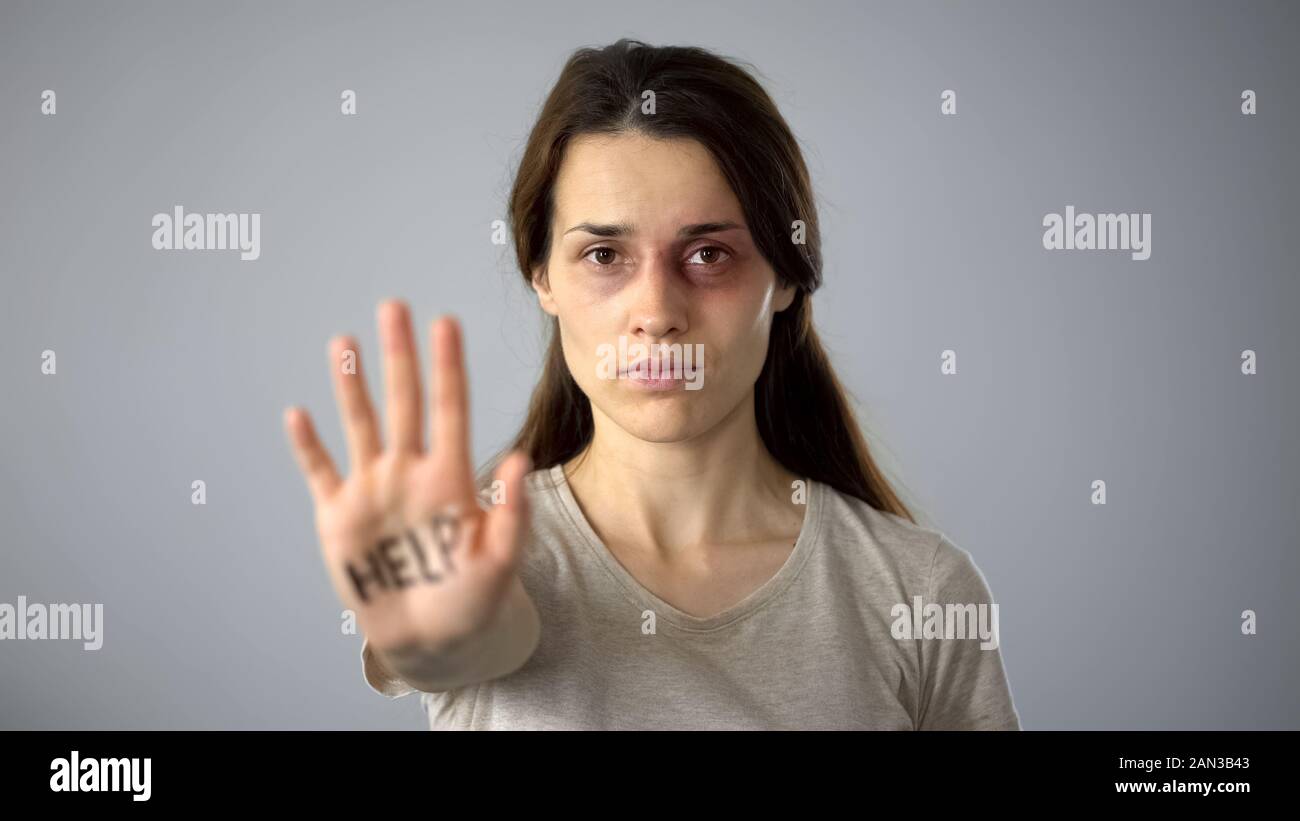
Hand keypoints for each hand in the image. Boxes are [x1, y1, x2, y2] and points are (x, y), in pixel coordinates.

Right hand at [284, 300, 531, 654]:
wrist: (431, 638)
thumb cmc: (472, 600)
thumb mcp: (500, 562)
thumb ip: (511, 513)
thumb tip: (521, 461)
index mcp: (451, 477)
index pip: (449, 409)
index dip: (447, 367)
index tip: (446, 323)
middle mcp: (410, 471)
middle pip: (403, 402)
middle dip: (400, 355)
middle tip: (394, 307)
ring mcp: (373, 490)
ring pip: (361, 425)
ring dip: (351, 385)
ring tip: (344, 342)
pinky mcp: (340, 516)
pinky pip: (321, 472)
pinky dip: (309, 446)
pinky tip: (298, 414)